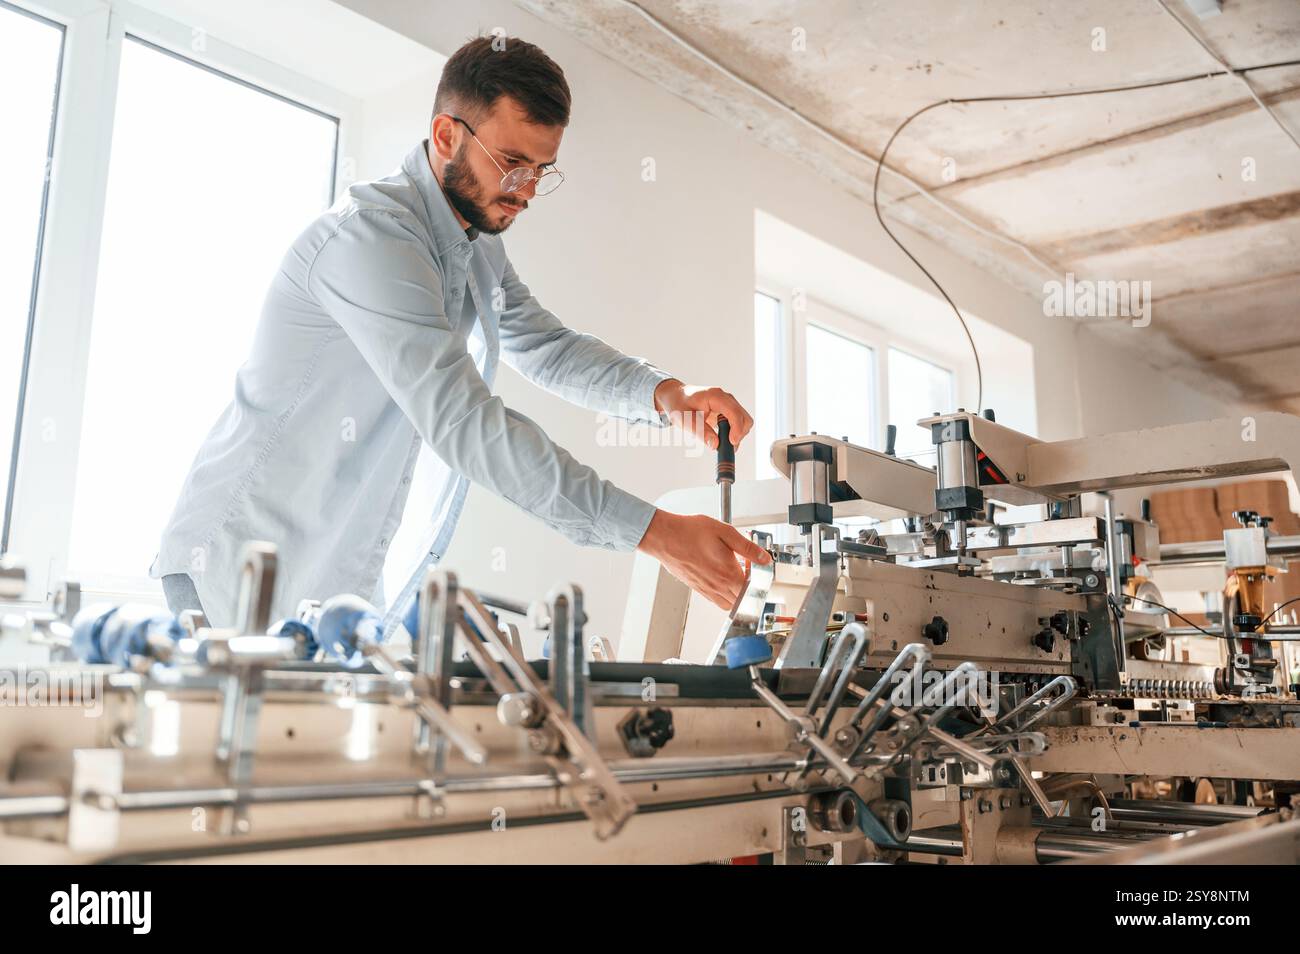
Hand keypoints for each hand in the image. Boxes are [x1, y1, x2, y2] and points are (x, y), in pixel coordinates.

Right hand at [638, 509, 771, 609]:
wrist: (664, 536)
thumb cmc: (689, 532)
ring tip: (734, 575)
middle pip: (742, 599)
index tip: (756, 566)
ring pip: (728, 603)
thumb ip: (747, 548)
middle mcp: (717, 585)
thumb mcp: (725, 532)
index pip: (752, 587)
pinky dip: (723, 595)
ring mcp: (705, 589)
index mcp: (727, 573)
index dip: (758, 578)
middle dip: (748, 588)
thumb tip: (763, 558)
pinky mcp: (696, 587)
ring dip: (736, 594)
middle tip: (746, 570)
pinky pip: (715, 600)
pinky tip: (720, 577)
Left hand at [653, 379, 753, 450]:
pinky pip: (737, 424)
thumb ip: (700, 432)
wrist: (676, 397)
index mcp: (715, 396)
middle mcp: (726, 399)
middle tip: (725, 447)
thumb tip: (715, 445)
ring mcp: (728, 405)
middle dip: (738, 434)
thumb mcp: (685, 420)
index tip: (732, 443)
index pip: (734, 412)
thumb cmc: (679, 405)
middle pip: (744, 418)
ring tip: (720, 444)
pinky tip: (720, 439)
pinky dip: (732, 434)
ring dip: (736, 435)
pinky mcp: (728, 412)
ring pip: (743, 422)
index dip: (736, 429)